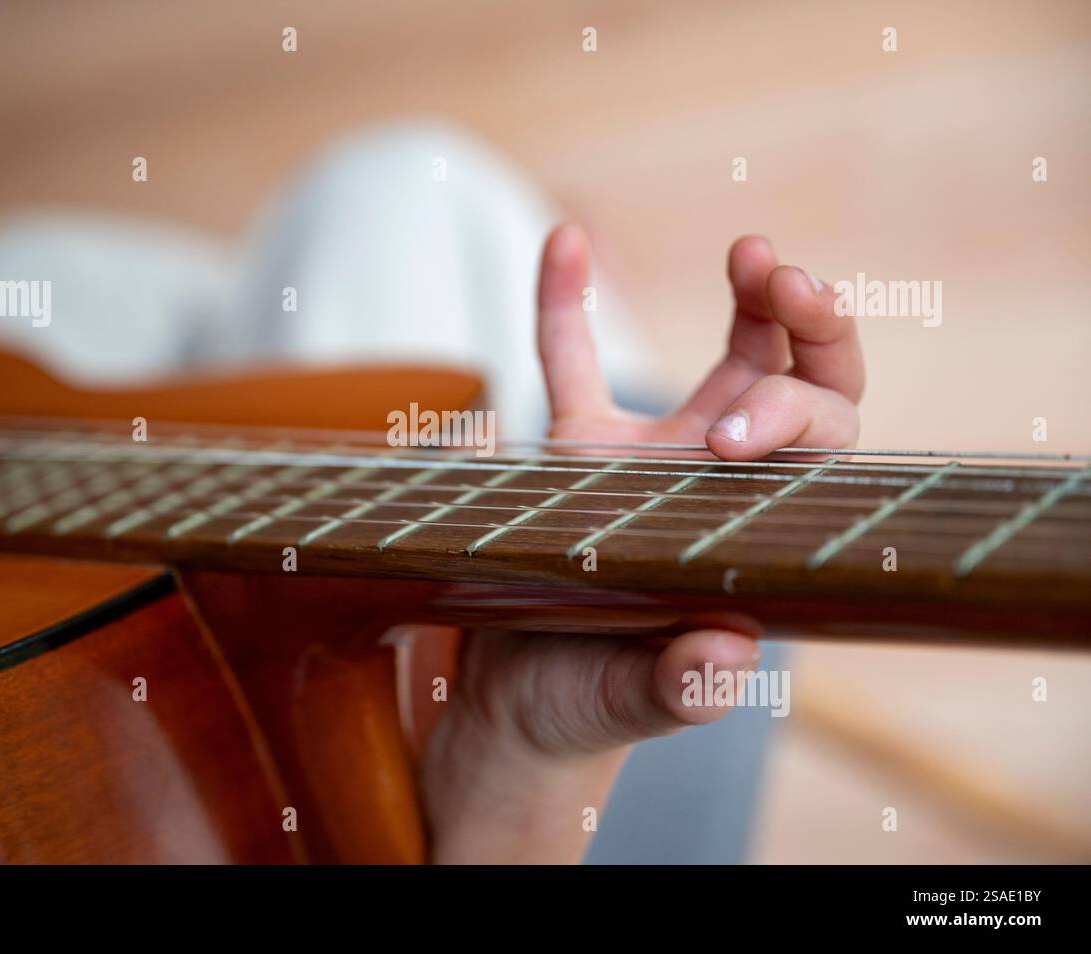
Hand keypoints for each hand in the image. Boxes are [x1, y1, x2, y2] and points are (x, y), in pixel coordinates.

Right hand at [420, 225, 863, 862]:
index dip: (796, 414)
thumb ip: (679, 688)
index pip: (820, 449)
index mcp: (753, 534)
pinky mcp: (576, 452)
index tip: (731, 432)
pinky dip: (563, 300)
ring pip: (731, 358)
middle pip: (801, 383)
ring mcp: (655, 460)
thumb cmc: (587, 708)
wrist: (520, 706)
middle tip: (774, 278)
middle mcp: (722, 486)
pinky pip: (572, 359)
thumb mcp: (633, 703)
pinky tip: (565, 239)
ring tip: (749, 247)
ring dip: (749, 295)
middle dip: (804, 326)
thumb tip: (726, 656)